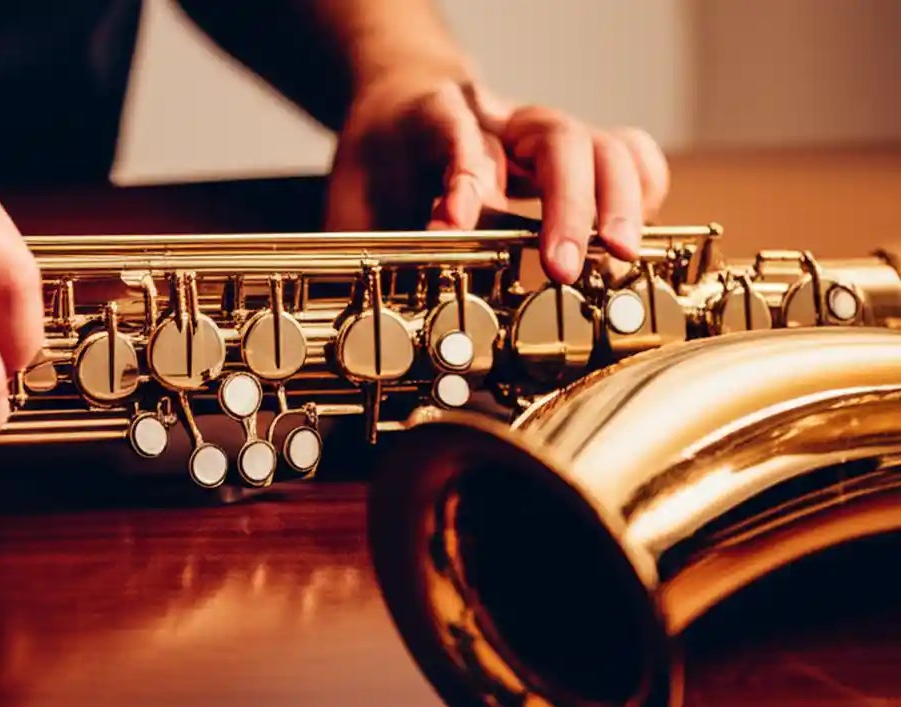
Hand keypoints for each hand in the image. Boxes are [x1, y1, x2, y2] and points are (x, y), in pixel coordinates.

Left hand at [326, 72, 670, 283]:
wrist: (394, 116)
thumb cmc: (380, 164)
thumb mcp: (356, 202)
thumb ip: (371, 239)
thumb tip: (390, 298)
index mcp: (438, 118)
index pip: (456, 135)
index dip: (461, 180)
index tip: (453, 225)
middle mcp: (501, 121)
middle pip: (554, 137)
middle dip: (567, 205)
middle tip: (564, 269)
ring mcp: (542, 136)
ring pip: (601, 144)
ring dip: (618, 203)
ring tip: (617, 259)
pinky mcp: (573, 155)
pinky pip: (626, 155)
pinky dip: (642, 191)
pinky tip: (636, 236)